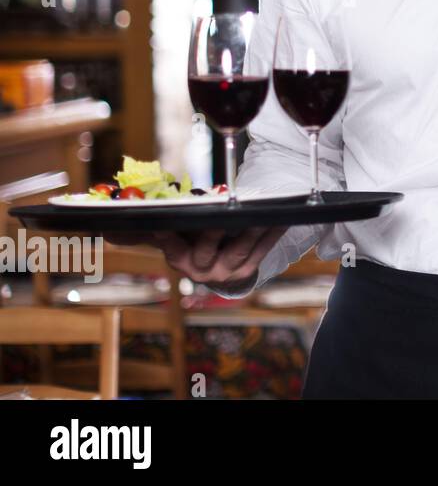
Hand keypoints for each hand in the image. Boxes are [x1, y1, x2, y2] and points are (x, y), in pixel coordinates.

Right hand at [133, 228, 286, 294]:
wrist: (221, 270)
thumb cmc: (192, 245)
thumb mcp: (171, 239)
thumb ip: (144, 232)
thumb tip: (107, 228)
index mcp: (179, 259)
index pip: (169, 244)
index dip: (167, 235)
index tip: (163, 223)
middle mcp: (200, 269)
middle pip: (206, 248)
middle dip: (213, 232)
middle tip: (220, 218)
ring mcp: (226, 271)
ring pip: (240, 248)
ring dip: (252, 231)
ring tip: (262, 214)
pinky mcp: (248, 271)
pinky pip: (262, 250)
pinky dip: (271, 234)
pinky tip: (282, 218)